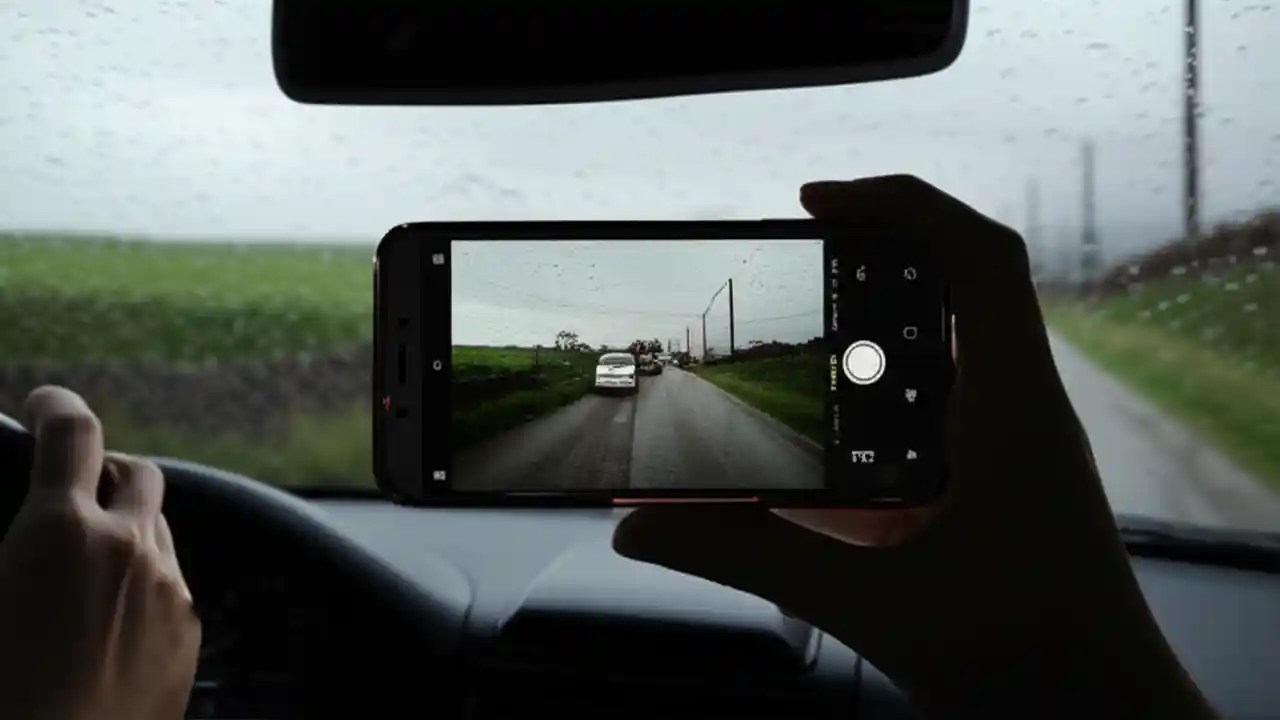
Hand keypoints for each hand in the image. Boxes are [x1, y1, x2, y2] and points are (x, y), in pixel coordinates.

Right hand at [0, 387, 200, 719]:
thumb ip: (16, 543)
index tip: (47, 406)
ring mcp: (169, 589)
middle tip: (73, 492)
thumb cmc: (3, 685)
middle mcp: (129, 546)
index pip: (73, 433)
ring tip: (88, 568)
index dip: (58, 407)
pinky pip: (171, 586)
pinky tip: (110, 622)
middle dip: (105, 473)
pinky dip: (144, 584)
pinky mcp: (190, 632)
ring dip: (127, 531)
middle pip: (137, 473)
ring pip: (159, 531)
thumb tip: (32, 533)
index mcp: (61, 530)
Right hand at [614, 176, 1215, 717]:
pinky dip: (883, 395)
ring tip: (798, 334)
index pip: (981, 259)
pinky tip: (830, 435)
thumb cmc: (1029, 665)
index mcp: (1010, 413)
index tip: (816, 202)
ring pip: (950, 346)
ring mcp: (1015, 445)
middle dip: (875, 257)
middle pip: (960, 285)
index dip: (902, 205)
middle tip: (792, 261)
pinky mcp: (1000, 480)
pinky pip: (942, 405)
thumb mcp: (870, 607)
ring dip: (879, 327)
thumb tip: (643, 530)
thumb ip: (750, 561)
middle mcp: (1020, 413)